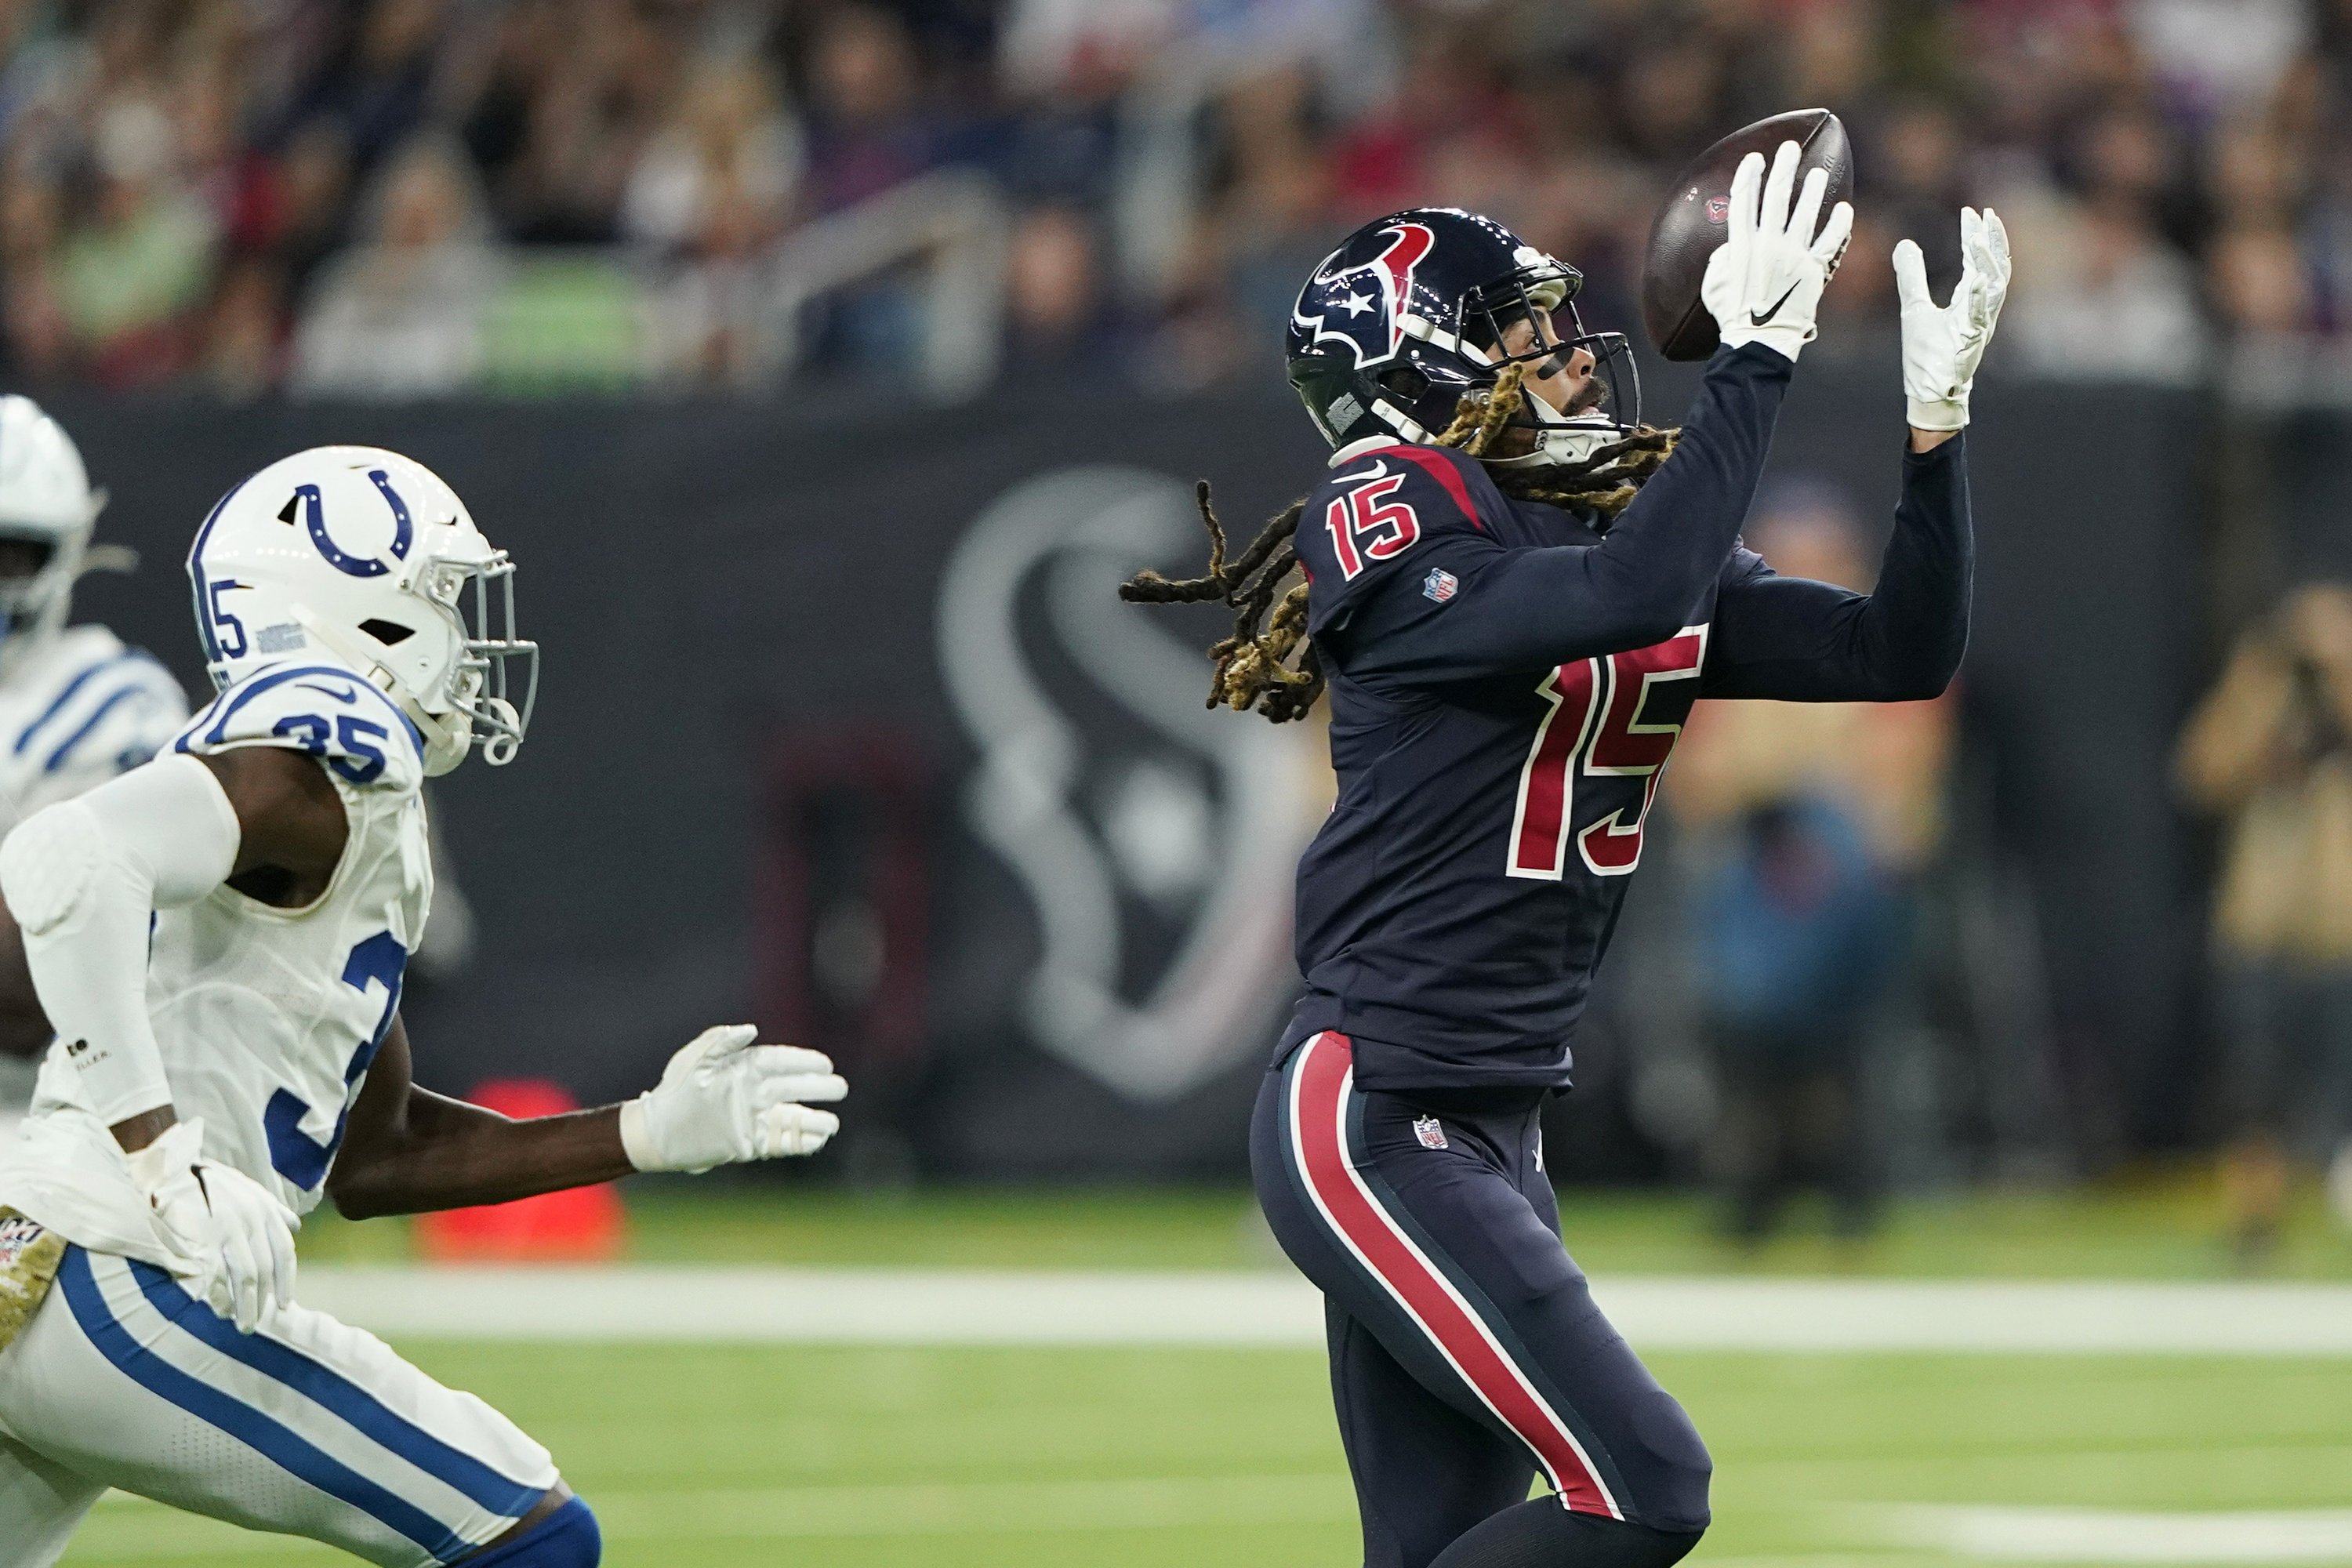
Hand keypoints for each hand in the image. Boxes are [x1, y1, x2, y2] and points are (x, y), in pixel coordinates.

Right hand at [127, 1121, 297, 1333]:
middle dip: (263, 1300)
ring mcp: (227, 1228)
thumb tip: (296, 1226)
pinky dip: (220, 1296)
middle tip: (257, 1323)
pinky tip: (219, 1310)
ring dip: (245, 1305)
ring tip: (243, 1325)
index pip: (284, 1251)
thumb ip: (273, 1208)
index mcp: (264, 1209)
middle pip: (265, 1268)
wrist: (169, 1170)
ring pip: (245, 1276)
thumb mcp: (248, 1188)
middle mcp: (251, 1219)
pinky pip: (217, 1274)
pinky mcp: (202, 1237)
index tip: (285, 1304)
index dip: (286, 1281)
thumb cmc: (209, 1183)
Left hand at [618, 1025, 846, 1172]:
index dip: (804, 1061)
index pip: (780, 1062)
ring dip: (813, 1120)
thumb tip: (751, 1030)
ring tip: (833, 1123)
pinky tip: (816, 1141)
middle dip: (817, 1088)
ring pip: (791, 1118)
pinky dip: (798, 1142)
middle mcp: (753, 1094)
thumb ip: (720, 1040)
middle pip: (793, 1088)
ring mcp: (752, 1119)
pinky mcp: (748, 1144)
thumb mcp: (693, 1059)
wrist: (656, 1132)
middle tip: (840, 1088)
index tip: (825, 1063)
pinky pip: (780, 1143)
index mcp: (743, 1070)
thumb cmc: (674, 1091)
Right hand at [1703, 140, 1854, 363]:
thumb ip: (1721, 259)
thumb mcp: (1713, 285)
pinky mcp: (1813, 270)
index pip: (1744, 202)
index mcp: (1741, 247)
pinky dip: (1839, 225)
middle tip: (1789, 148)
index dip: (1749, 177)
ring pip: (1805, 214)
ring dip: (1812, 190)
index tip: (1755, 159)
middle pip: (1776, 198)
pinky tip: (1844, 209)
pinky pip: (1830, 242)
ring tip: (1818, 173)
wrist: (1759, 340)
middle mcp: (1768, 245)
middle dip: (1783, 169)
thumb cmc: (1732, 316)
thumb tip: (1731, 246)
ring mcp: (1793, 256)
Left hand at [1893, 207, 2010, 431]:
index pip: (1977, 261)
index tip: (1971, 212)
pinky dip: (1980, 296)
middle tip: (1986, 215)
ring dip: (1988, 261)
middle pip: (1996, 267)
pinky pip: (1980, 315)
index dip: (1975, 236)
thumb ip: (1912, 276)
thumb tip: (1905, 244)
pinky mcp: (1972, 341)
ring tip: (1979, 236)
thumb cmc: (1928, 356)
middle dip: (1992, 240)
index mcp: (1969, 301)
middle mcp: (1981, 309)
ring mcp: (1980, 325)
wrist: (1930, 393)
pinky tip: (1977, 277)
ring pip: (1996, 286)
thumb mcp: (1914, 308)